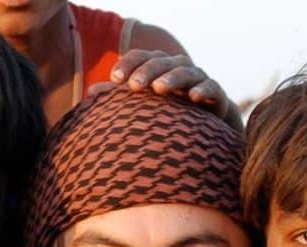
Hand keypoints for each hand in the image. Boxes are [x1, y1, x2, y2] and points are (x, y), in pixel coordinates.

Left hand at [98, 49, 232, 121]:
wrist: (207, 127)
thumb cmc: (169, 113)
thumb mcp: (143, 105)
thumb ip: (119, 98)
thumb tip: (90, 94)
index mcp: (158, 68)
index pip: (141, 58)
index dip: (128, 64)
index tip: (114, 80)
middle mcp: (178, 68)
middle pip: (161, 62)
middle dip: (146, 72)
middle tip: (133, 86)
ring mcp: (198, 79)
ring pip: (185, 72)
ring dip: (172, 79)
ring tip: (159, 89)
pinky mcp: (217, 95)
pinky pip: (211, 88)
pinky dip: (203, 90)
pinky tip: (193, 97)